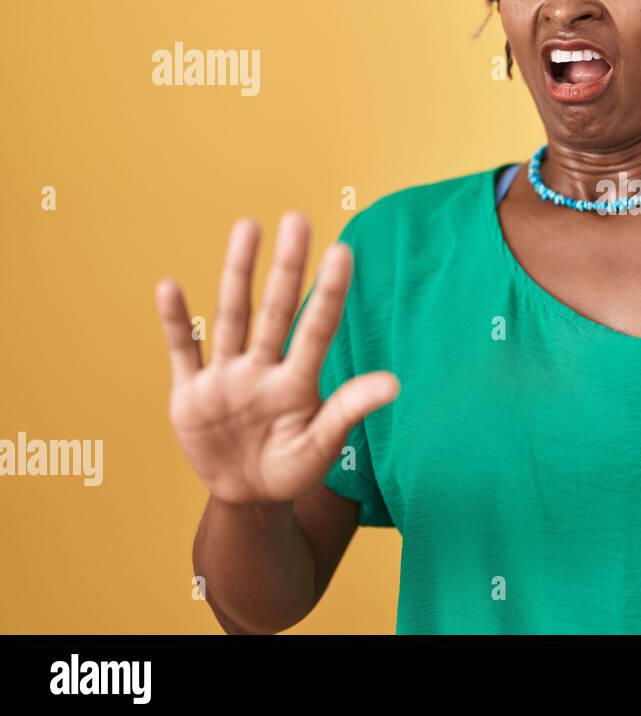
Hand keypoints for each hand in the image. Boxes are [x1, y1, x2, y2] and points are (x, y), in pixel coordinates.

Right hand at [155, 212, 399, 506]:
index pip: (317, 330)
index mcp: (298, 382)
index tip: (343, 250)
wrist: (246, 496)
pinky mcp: (190, 393)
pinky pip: (182, 351)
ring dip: (237, 274)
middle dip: (286, 267)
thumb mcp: (322, 446)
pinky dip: (177, 322)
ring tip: (248, 227)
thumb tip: (395, 384)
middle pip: (275, 310)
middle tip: (297, 218)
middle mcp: (263, 368)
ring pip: (232, 317)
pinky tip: (170, 286)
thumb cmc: (292, 468)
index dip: (329, 293)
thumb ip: (349, 410)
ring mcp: (226, 376)